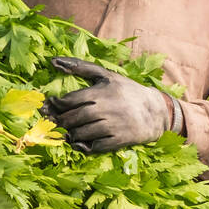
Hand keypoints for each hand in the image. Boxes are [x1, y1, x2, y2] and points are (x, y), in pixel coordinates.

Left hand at [45, 57, 173, 153]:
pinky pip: (95, 147)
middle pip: (74, 118)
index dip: (57, 105)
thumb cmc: (127, 91)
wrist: (156, 111)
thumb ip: (80, 67)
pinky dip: (84, 146)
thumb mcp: (106, 75)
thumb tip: (53, 61)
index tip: (52, 105)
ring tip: (68, 131)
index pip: (71, 100)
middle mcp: (107, 109)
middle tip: (56, 121)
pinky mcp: (119, 141)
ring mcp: (114, 127)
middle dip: (61, 121)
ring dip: (71, 134)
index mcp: (102, 92)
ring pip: (82, 134)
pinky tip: (81, 142)